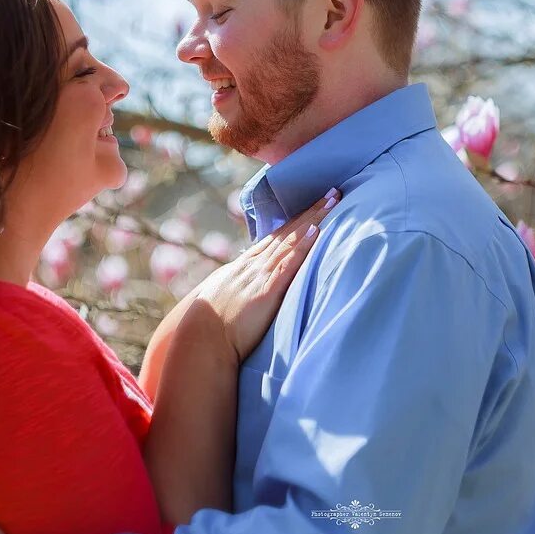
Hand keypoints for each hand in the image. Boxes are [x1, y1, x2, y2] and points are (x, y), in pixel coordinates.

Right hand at [195, 188, 338, 360]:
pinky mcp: (267, 292)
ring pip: (291, 240)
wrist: (201, 342)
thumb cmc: (210, 329)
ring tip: (333, 200)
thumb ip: (240, 292)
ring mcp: (259, 276)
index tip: (312, 206)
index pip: (274, 238)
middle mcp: (252, 265)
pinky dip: (302, 245)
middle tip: (332, 191)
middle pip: (287, 232)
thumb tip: (249, 291)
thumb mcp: (224, 301)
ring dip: (313, 219)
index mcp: (243, 268)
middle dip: (310, 211)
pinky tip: (316, 230)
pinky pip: (288, 263)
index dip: (295, 221)